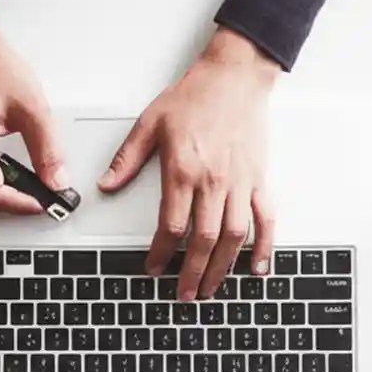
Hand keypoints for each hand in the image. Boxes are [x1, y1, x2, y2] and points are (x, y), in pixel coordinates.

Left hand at [98, 28, 279, 299]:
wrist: (234, 76)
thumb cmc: (195, 95)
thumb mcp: (150, 122)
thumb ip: (127, 158)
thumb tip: (106, 183)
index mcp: (183, 170)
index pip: (171, 225)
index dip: (160, 253)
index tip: (152, 268)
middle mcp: (214, 182)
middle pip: (203, 240)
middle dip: (192, 273)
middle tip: (184, 294)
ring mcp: (240, 183)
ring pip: (233, 237)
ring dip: (222, 268)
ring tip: (212, 288)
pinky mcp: (259, 179)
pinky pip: (265, 220)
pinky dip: (264, 247)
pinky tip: (257, 268)